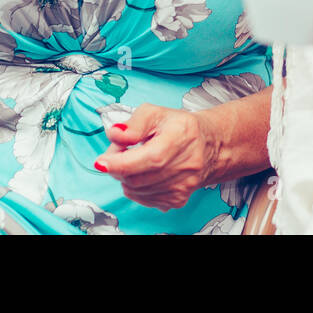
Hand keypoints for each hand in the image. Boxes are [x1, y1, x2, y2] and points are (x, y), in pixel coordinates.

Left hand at [94, 103, 220, 210]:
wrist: (210, 145)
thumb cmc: (180, 127)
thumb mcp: (156, 113)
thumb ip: (133, 123)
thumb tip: (115, 135)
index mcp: (182, 136)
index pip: (150, 158)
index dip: (122, 163)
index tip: (102, 162)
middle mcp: (187, 164)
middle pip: (138, 177)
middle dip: (118, 166)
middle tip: (120, 152)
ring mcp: (184, 185)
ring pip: (137, 190)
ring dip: (126, 177)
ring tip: (134, 160)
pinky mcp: (178, 199)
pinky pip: (143, 199)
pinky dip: (135, 187)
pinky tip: (144, 172)